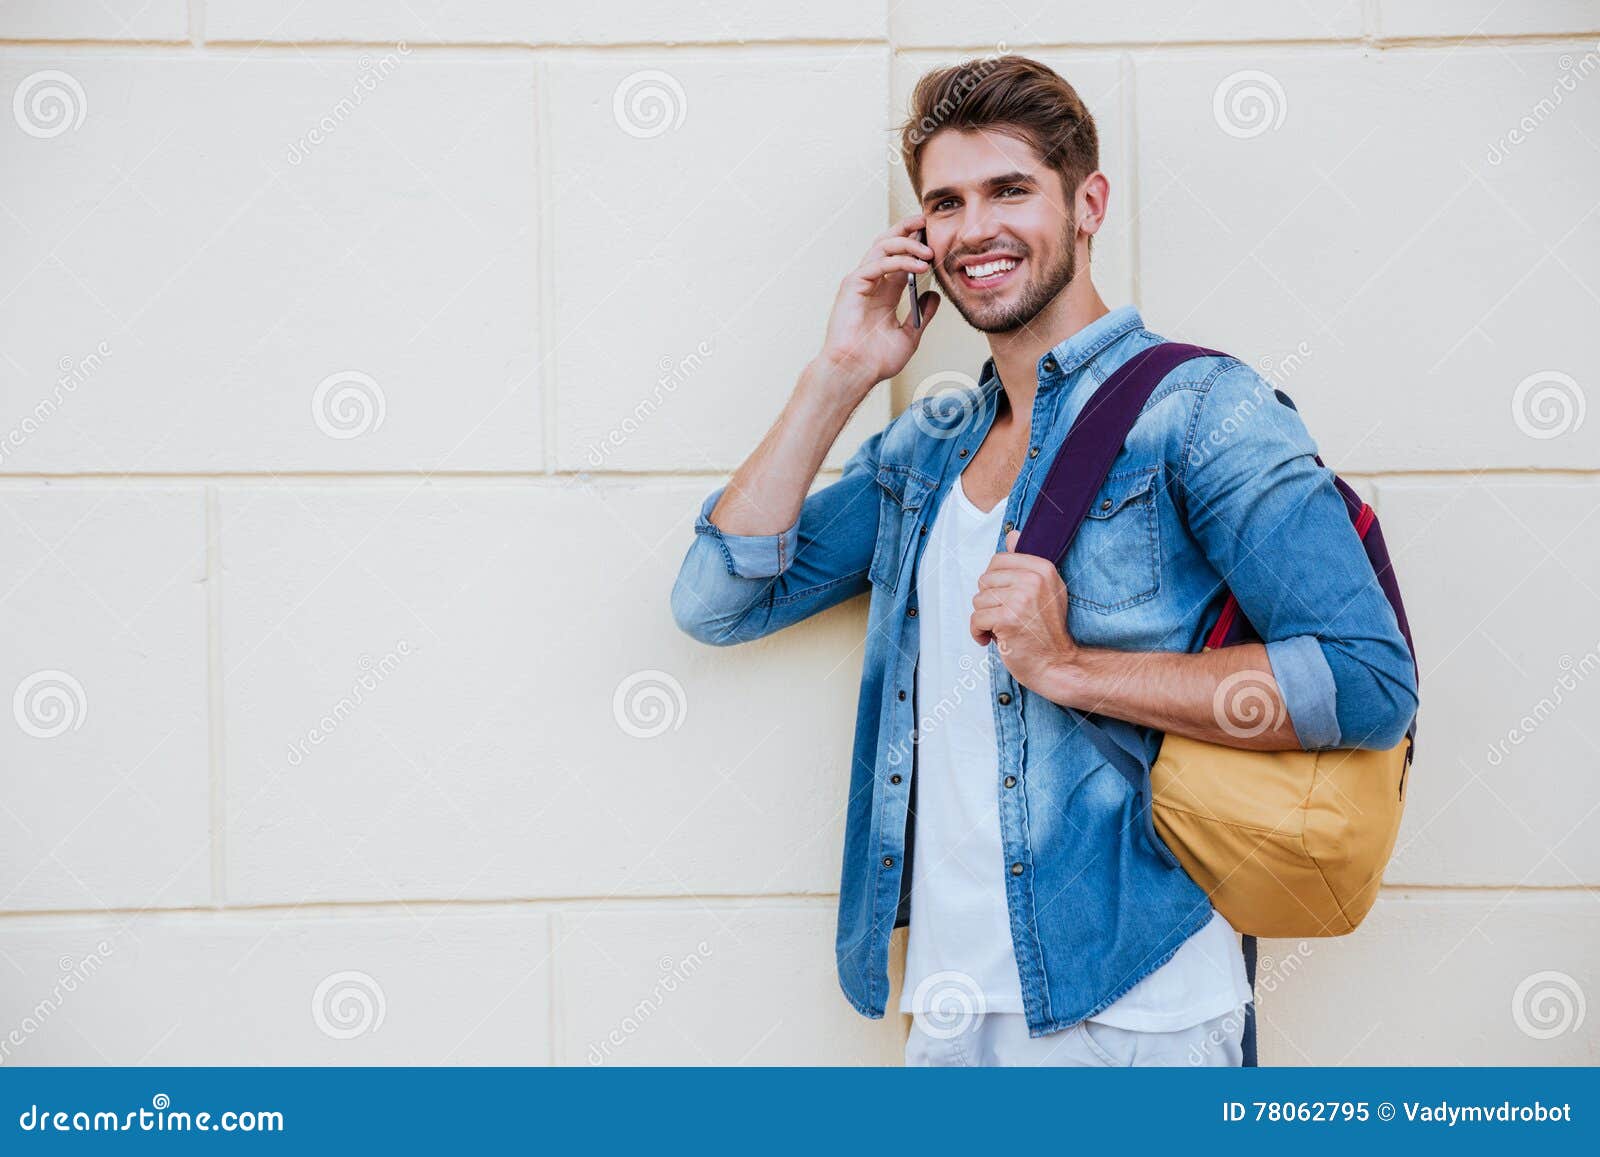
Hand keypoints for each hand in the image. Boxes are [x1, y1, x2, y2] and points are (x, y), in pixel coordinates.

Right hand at [815, 215, 940, 398]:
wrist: (856, 372)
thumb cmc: (875, 360)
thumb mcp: (909, 335)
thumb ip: (922, 314)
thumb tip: (934, 296)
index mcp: (883, 292)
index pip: (900, 257)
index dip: (916, 243)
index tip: (935, 235)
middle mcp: (871, 282)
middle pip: (888, 243)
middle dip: (908, 228)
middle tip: (928, 223)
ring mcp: (860, 282)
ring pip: (882, 246)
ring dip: (908, 244)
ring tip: (928, 251)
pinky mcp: (852, 285)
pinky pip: (877, 264)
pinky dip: (899, 261)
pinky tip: (917, 266)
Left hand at [971, 529, 1078, 693]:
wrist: (1058, 665)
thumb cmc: (1047, 632)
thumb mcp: (1045, 590)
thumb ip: (1026, 563)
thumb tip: (1012, 534)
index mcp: (1043, 568)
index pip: (998, 561)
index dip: (995, 584)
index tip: (1006, 600)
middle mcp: (1033, 579)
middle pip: (984, 580)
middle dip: (989, 602)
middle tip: (1007, 618)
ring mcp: (1021, 599)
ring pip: (978, 600)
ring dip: (985, 619)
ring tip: (1004, 630)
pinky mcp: (1008, 619)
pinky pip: (975, 619)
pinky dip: (979, 633)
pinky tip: (993, 640)